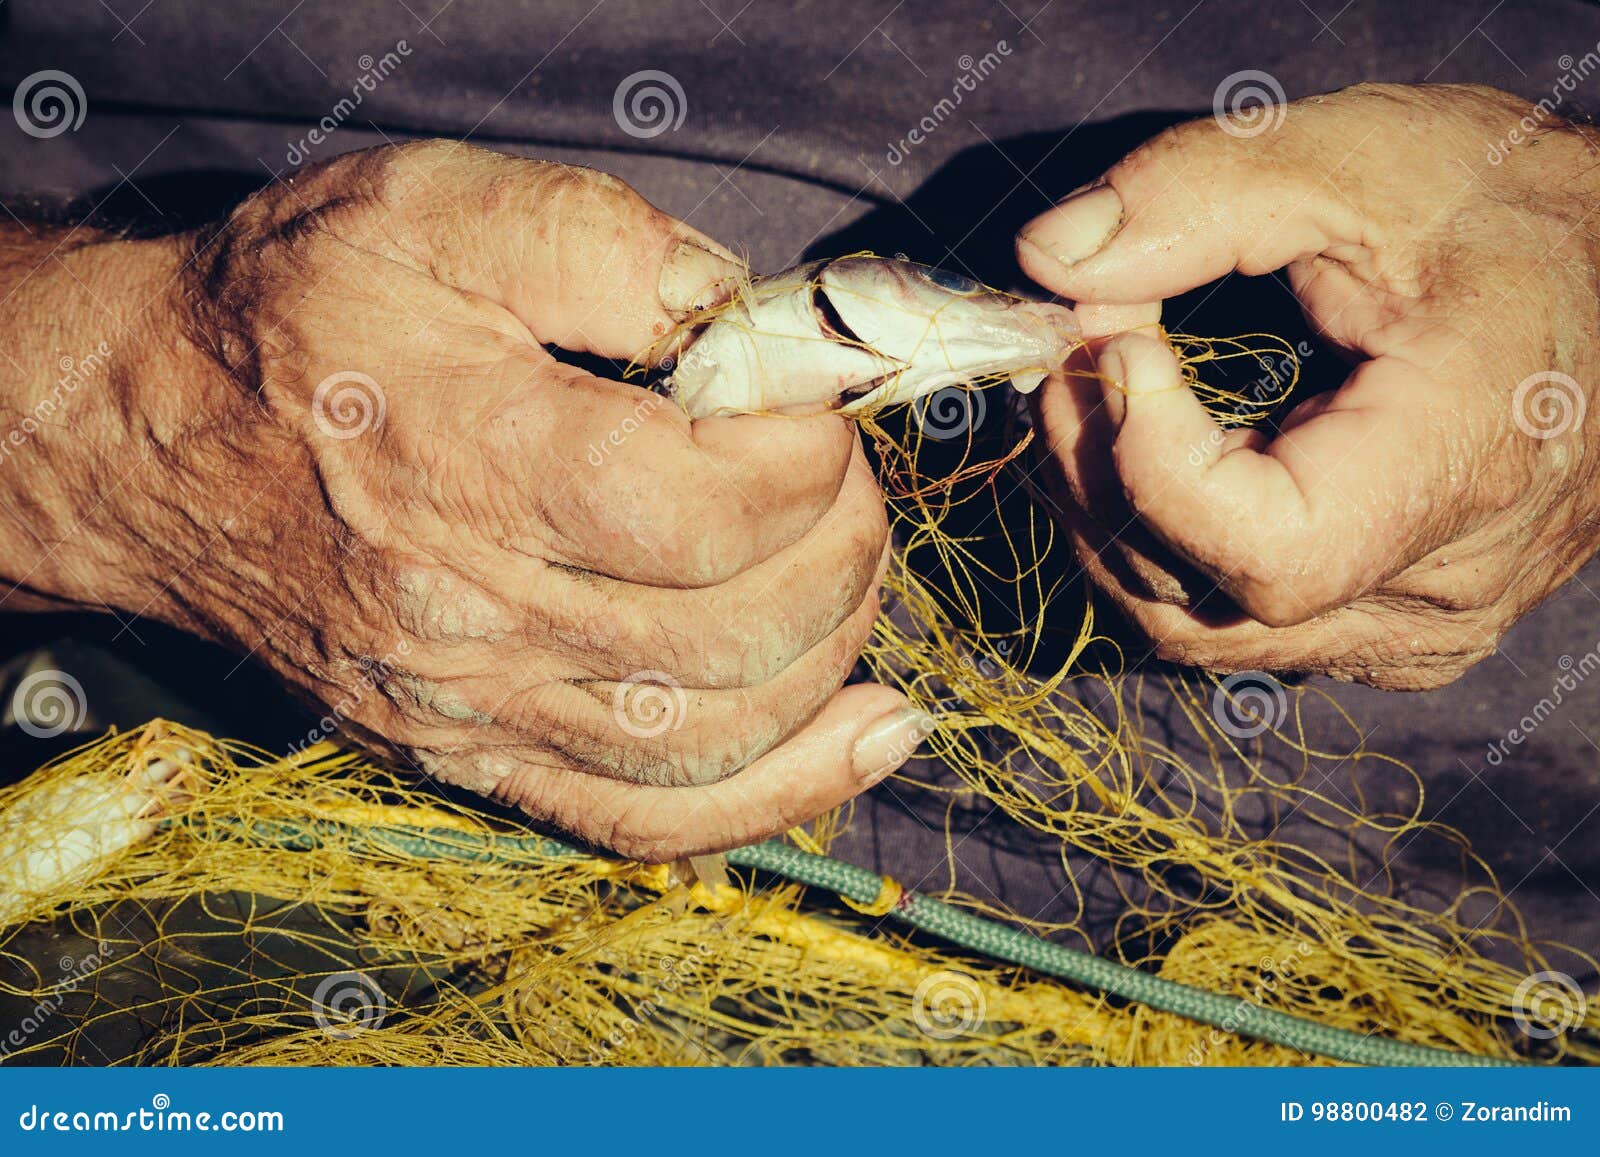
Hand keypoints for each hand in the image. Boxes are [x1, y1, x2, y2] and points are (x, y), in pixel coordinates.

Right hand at [0, 142, 925, 858]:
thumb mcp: (433, 213)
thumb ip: (599, 242)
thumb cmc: (297, 324)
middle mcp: (476, 612)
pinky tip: (865, 738)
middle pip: (730, 633)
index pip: (704, 506)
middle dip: (840, 551)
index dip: (805, 458)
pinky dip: (778, 795)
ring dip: (829, 661)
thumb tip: (744, 318)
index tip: (808, 406)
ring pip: (709, 739)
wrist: (156, 444)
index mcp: (474, 461)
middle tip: (841, 481)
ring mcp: (476, 706)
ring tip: (852, 578)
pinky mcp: (475, 756)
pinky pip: (644, 819)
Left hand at [1016, 83, 1599, 689]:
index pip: (1269, 550)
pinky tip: (1148, 457)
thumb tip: (1048, 261)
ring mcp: (1419, 626)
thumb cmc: (1514, 213)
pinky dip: (1164, 549)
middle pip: (1202, 603)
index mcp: (1465, 465)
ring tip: (1089, 395)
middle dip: (1098, 475)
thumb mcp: (1362, 158)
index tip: (1116, 340)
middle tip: (1067, 351)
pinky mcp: (1394, 629)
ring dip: (1112, 516)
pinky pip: (1241, 628)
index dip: (1153, 462)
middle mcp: (1444, 585)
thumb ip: (1198, 197)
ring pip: (1202, 632)